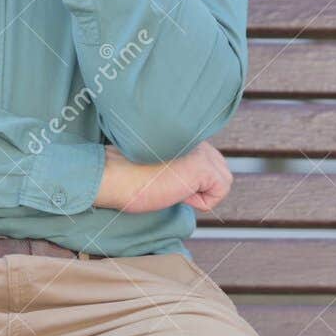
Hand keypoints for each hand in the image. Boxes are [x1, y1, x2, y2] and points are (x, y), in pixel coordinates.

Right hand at [94, 140, 232, 213]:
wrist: (112, 176)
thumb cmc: (125, 176)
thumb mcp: (158, 165)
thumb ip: (179, 163)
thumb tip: (196, 182)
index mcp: (183, 134)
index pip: (208, 160)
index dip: (191, 180)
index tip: (165, 180)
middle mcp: (195, 138)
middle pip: (220, 170)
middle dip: (201, 186)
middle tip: (170, 187)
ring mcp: (200, 150)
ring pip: (223, 180)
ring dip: (202, 193)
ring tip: (174, 189)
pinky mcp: (202, 165)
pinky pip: (220, 190)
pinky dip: (202, 201)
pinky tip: (178, 193)